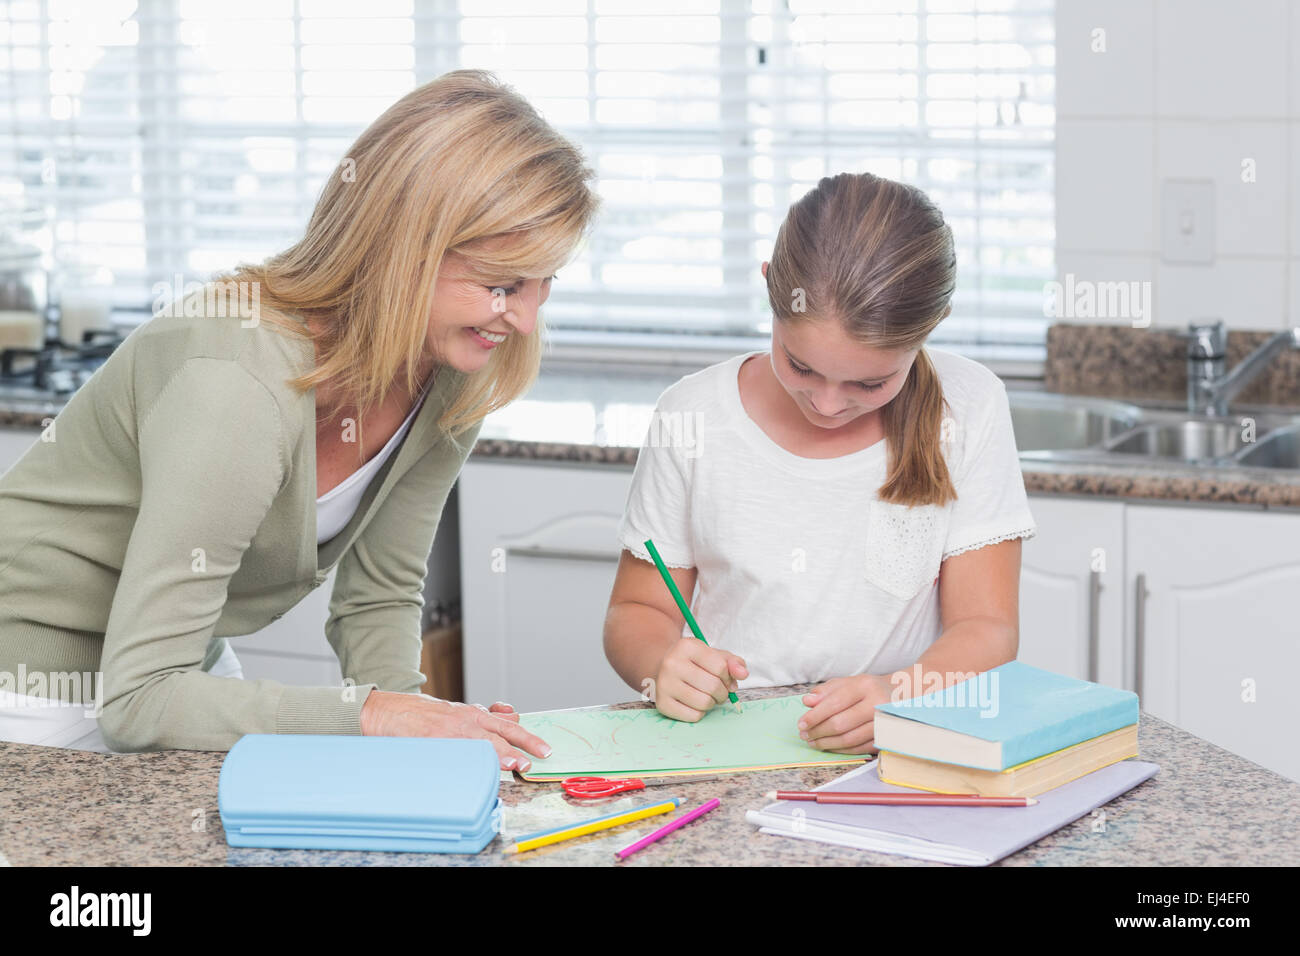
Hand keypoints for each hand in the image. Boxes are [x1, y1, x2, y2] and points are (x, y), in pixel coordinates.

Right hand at [360, 691, 549, 770]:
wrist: (390, 711)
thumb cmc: (425, 715)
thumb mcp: (458, 712)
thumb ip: (485, 717)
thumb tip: (513, 716)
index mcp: (473, 714)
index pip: (506, 724)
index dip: (525, 736)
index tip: (542, 749)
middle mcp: (466, 719)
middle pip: (503, 729)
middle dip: (525, 742)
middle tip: (542, 755)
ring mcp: (450, 729)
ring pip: (482, 740)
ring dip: (501, 753)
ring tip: (516, 764)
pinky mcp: (433, 738)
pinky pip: (455, 750)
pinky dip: (469, 759)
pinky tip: (479, 768)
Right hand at [653, 638, 747, 721]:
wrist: (662, 669)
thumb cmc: (694, 662)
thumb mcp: (713, 655)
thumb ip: (733, 663)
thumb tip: (743, 674)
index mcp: (687, 646)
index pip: (721, 667)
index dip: (727, 676)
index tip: (723, 677)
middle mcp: (672, 663)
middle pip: (713, 686)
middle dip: (722, 692)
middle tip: (718, 691)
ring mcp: (664, 684)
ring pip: (704, 703)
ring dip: (712, 703)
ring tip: (707, 696)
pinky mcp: (662, 703)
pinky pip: (694, 716)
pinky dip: (700, 713)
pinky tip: (694, 703)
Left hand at [798, 674, 893, 753]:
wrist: (901, 696)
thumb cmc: (869, 689)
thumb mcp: (849, 682)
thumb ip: (827, 691)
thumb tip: (807, 701)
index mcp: (865, 686)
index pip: (834, 703)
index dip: (814, 715)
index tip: (801, 723)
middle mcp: (877, 704)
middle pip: (840, 724)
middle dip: (818, 732)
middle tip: (805, 735)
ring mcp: (884, 723)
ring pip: (849, 739)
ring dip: (827, 743)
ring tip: (813, 742)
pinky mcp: (886, 738)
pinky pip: (859, 748)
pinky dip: (841, 750)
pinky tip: (830, 746)